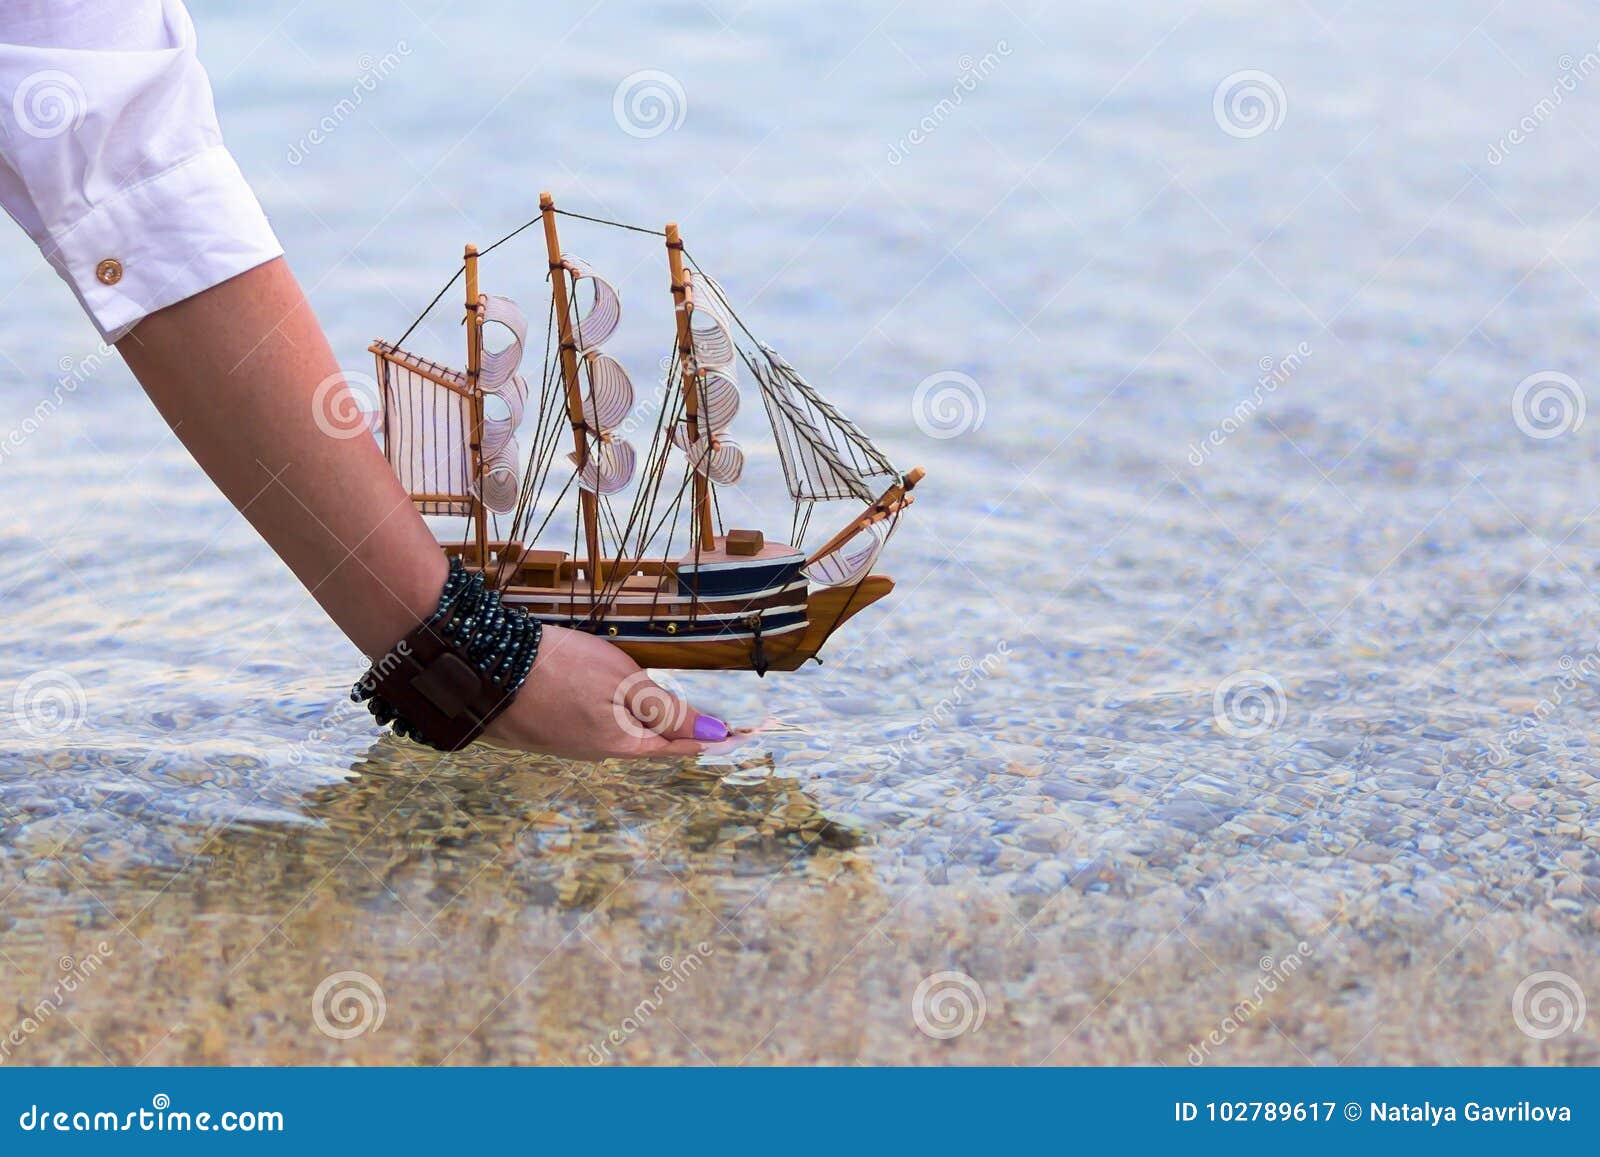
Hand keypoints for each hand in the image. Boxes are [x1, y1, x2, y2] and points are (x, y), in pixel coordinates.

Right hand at [480, 623, 730, 759]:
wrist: (484, 669)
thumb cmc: (558, 672)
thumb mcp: (623, 684)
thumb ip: (667, 711)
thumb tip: (714, 734)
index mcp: (623, 745)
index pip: (683, 744)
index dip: (718, 737)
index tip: (750, 733)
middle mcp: (598, 751)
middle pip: (652, 740)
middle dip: (684, 731)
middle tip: (720, 722)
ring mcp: (570, 742)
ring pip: (621, 731)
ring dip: (648, 721)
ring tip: (675, 710)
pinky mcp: (547, 729)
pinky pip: (594, 723)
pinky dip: (616, 713)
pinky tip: (615, 701)